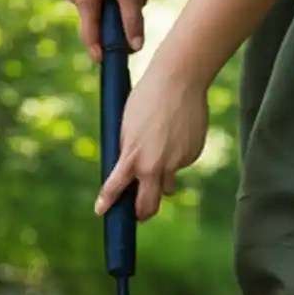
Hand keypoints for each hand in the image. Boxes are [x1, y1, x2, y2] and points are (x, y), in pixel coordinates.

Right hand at [63, 0, 146, 61]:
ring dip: (117, 5)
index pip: (90, 38)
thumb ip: (133, 20)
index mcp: (84, 1)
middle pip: (97, 23)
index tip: (110, 63)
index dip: (100, 52)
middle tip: (137, 4)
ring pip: (99, 8)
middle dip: (116, 21)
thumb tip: (135, 48)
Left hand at [94, 65, 207, 221]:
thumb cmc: (147, 98)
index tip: (101, 211)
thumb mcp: (128, 127)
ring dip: (161, 182)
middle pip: (148, 206)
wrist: (179, 80)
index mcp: (132, 157)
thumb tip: (128, 173)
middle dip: (141, 213)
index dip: (106, 203)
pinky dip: (177, 158)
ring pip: (167, 186)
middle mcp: (155, 166)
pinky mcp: (192, 155)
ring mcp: (177, 163)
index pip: (115, 188)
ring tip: (160, 156)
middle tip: (138, 214)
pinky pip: (181, 165)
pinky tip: (176, 134)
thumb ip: (128, 152)